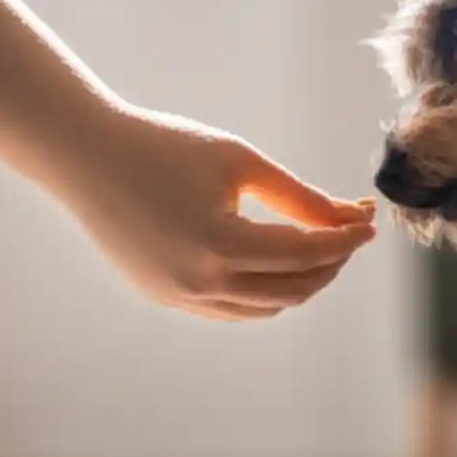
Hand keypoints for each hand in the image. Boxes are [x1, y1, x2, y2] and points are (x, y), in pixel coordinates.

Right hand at [65, 105, 375, 319]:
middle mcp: (200, 282)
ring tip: (318, 247)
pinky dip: (263, 293)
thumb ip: (297, 197)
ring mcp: (180, 297)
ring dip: (300, 282)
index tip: (369, 221)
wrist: (88, 157)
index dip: (345, 238)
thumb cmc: (166, 146)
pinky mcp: (165, 298)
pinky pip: (231, 310)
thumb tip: (347, 219)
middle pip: (293, 289)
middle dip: (330, 264)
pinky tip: (276, 264)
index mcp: (220, 244)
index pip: (306, 253)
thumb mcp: (239, 162)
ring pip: (265, 307)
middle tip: (348, 234)